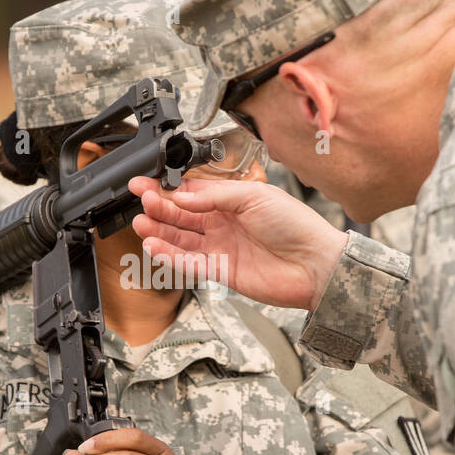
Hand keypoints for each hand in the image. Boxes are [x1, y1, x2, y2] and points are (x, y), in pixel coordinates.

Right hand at [128, 176, 346, 310]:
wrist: (315, 263)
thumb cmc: (296, 225)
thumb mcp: (254, 196)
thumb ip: (214, 196)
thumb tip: (181, 197)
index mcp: (233, 200)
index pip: (192, 192)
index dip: (168, 189)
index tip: (145, 184)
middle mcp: (224, 223)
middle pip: (182, 215)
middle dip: (158, 207)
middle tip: (139, 199)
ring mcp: (222, 247)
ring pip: (181, 239)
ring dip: (159, 231)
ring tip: (140, 223)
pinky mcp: (222, 271)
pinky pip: (189, 263)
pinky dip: (170, 256)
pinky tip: (154, 246)